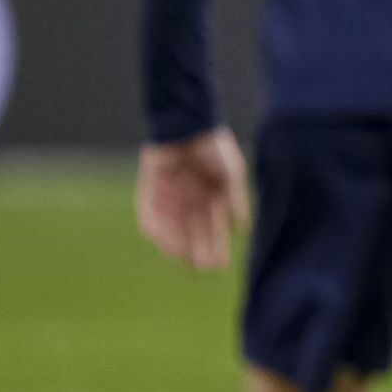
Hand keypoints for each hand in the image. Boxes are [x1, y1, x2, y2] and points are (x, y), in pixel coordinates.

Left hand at [136, 128, 249, 271]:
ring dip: (177, 244)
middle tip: (202, 267)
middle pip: (192, 234)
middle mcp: (191, 203)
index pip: (213, 231)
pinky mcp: (150, 192)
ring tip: (181, 256)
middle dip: (197, 251)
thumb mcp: (232, 174)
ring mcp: (170, 199)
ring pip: (172, 229)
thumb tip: (240, 227)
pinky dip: (157, 229)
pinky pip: (150, 216)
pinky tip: (163, 240)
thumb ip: (235, 199)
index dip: (215, 249)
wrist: (188, 125)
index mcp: (212, 201)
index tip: (217, 266)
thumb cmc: (214, 148)